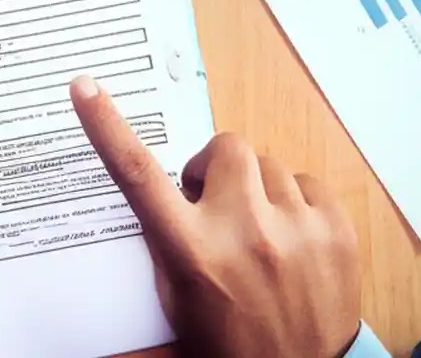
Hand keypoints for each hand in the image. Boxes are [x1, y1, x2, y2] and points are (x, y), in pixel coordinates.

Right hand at [70, 76, 360, 357]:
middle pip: (221, 150)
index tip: (84, 88)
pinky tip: (289, 238)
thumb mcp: (175, 297)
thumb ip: (164, 239)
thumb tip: (156, 185)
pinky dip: (294, 202)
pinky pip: (307, 182)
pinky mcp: (336, 230)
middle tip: (211, 205)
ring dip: (255, 190)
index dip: (105, 126)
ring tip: (256, 232)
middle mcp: (241, 232)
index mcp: (190, 251)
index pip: (137, 175)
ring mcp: (295, 228)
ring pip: (266, 164)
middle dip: (214, 169)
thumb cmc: (226, 343)